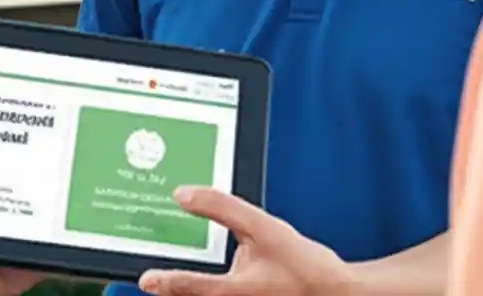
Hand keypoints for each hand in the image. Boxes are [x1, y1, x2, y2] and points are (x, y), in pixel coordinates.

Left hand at [137, 186, 353, 295]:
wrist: (335, 291)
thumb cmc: (305, 265)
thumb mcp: (262, 227)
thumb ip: (222, 209)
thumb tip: (184, 196)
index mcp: (235, 289)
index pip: (190, 286)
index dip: (166, 280)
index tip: (147, 277)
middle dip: (171, 289)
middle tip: (151, 278)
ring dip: (188, 289)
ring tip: (171, 279)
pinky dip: (204, 288)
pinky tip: (203, 278)